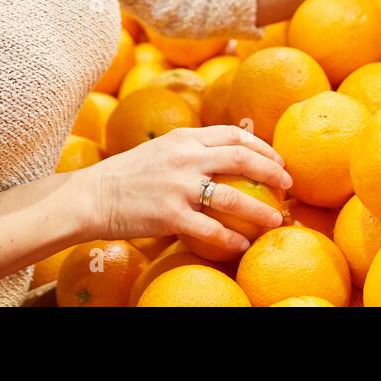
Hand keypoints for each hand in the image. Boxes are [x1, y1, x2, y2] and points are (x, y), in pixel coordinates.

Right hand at [75, 125, 293, 255]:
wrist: (92, 196)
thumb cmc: (126, 175)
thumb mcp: (160, 150)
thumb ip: (190, 150)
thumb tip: (224, 156)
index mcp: (184, 137)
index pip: (233, 134)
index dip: (261, 146)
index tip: (277, 159)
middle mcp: (185, 157)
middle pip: (242, 158)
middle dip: (272, 171)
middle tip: (288, 185)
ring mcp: (178, 186)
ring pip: (234, 197)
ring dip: (261, 210)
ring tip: (276, 219)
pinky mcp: (170, 215)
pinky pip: (210, 229)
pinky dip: (231, 239)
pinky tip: (242, 245)